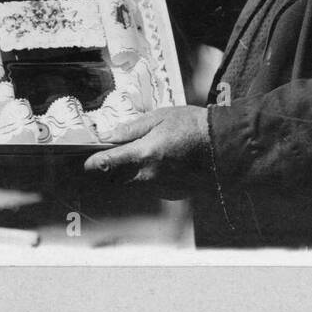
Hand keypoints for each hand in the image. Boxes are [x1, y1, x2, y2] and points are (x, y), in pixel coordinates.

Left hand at [82, 105, 210, 199]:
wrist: (225, 148)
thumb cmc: (194, 126)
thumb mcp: (160, 117)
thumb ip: (132, 128)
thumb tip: (108, 136)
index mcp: (144, 154)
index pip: (108, 162)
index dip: (94, 162)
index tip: (86, 162)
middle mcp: (149, 175)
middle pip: (119, 177)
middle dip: (115, 167)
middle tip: (120, 154)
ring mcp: (162, 188)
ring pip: (137, 183)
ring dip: (136, 172)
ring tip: (152, 153)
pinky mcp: (173, 194)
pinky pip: (154, 187)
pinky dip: (154, 177)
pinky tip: (167, 163)